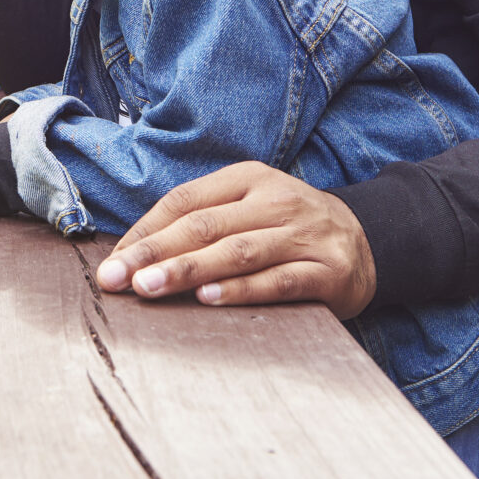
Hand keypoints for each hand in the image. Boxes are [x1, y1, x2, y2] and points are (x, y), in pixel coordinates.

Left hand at [94, 161, 377, 319]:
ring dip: (188, 270)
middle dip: (155, 252)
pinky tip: (209, 299)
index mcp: (249, 178)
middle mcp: (276, 201)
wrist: (365, 242)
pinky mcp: (327, 271)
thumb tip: (134, 254)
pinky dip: (241, 290)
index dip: (145, 231)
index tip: (112, 261)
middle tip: (117, 278)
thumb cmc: (286, 228)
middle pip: (204, 226)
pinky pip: (278, 281)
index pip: (185, 201)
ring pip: (237, 252)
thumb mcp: (249, 207)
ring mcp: (303, 235)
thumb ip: (201, 222)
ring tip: (150, 288)